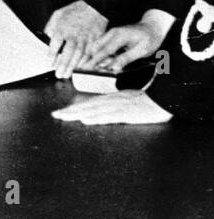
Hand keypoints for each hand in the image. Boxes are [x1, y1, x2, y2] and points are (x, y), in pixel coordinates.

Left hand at [45, 0, 107, 78]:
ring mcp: (85, 38)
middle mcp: (74, 34)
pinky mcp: (94, 40)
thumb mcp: (58, 14)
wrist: (93, 6)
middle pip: (68, 52)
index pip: (55, 44)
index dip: (52, 55)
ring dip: (73, 66)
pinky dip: (85, 62)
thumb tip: (47, 37)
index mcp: (63, 28)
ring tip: (67, 74)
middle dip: (63, 65)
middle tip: (58, 74)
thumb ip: (51, 26)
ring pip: (79, 55)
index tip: (49, 63)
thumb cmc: (74, 10)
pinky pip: (90, 53)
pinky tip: (80, 68)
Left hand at [52, 91, 172, 125]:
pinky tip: (86, 120)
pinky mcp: (126, 114)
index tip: (62, 111)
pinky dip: (96, 118)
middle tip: (55, 115)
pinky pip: (108, 117)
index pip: (88, 103)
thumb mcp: (128, 101)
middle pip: (87, 106)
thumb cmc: (149, 101)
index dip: (74, 108)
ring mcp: (118, 107)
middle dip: (70, 111)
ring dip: (77, 114)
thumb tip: (96, 115)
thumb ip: (114, 106)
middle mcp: (111, 101)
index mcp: (112, 98)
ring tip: (63, 116)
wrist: (164, 99)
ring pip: (93, 111)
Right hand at [84, 20, 166, 73]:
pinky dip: (100, 54)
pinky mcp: (110, 36)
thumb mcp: (141, 50)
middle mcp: (112, 33)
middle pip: (97, 48)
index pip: (104, 50)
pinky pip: (101, 45)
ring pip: (97, 46)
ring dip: (96, 57)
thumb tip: (113, 67)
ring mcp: (110, 33)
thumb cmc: (149, 39)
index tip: (86, 68)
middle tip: (87, 70)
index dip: (95, 61)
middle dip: (91, 59)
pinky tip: (103, 61)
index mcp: (120, 36)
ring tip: (96, 67)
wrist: (152, 27)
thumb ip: (126, 58)